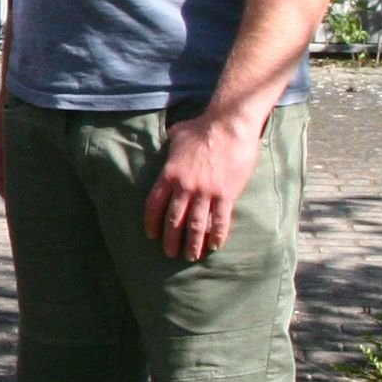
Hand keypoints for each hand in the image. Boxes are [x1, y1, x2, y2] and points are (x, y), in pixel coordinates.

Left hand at [144, 111, 262, 263]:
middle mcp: (185, 187)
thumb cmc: (203, 126)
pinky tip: (214, 246)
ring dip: (192, 244)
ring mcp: (206, 192)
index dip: (152, 222)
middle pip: (174, 220)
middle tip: (170, 253)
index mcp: (169, 174)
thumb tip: (168, 137)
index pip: (154, 205)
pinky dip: (217, 235)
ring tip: (190, 256)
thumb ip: (170, 141)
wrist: (229, 125)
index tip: (152, 235)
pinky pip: (220, 221)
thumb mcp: (178, 133)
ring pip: (196, 225)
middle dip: (171, 240)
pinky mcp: (226, 194)